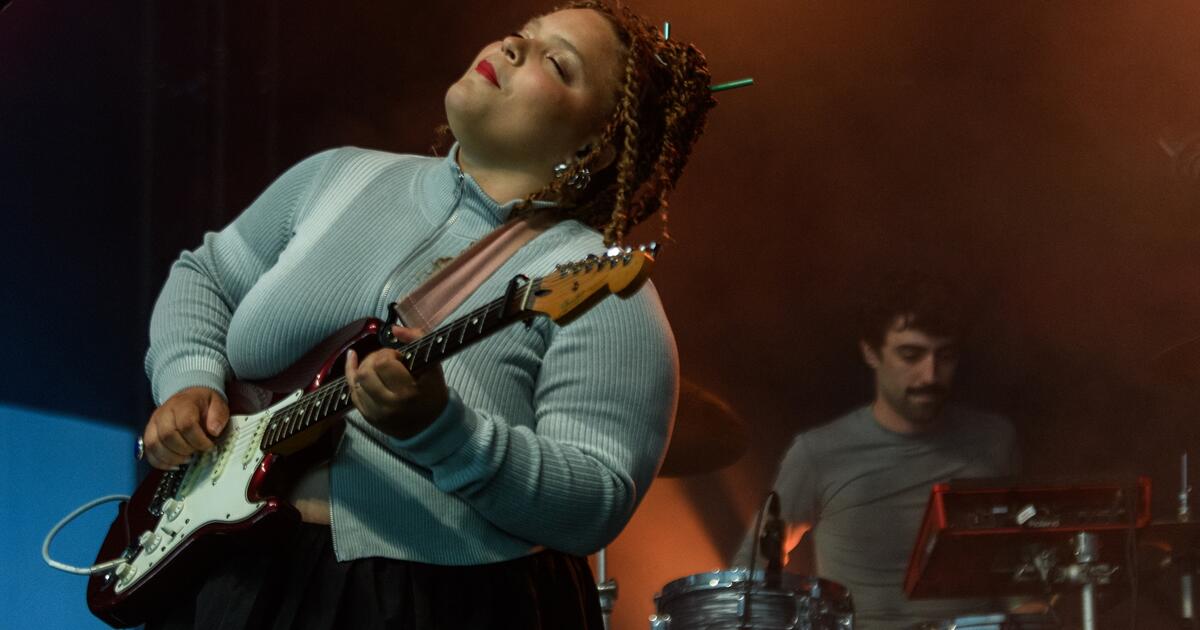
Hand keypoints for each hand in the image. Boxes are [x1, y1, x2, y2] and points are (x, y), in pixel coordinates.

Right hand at [143, 386, 228, 469]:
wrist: (190, 398)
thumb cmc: (204, 404)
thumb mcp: (218, 404)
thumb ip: (218, 415)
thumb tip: (214, 431)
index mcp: (183, 404)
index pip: (186, 424)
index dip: (198, 440)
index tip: (209, 447)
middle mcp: (164, 413)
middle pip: (167, 436)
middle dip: (184, 450)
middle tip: (197, 453)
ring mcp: (153, 423)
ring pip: (154, 444)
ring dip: (172, 458)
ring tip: (188, 459)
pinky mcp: (149, 434)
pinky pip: (148, 451)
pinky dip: (160, 462)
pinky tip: (175, 465)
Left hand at [346, 325, 448, 439]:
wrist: (429, 425)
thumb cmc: (432, 391)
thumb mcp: (432, 364)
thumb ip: (416, 340)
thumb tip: (394, 329)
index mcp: (408, 391)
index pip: (384, 363)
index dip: (388, 354)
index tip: (399, 357)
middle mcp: (390, 404)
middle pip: (366, 372)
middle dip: (374, 358)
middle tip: (387, 359)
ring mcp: (376, 412)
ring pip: (356, 382)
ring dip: (364, 367)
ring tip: (376, 365)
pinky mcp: (368, 417)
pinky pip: (352, 392)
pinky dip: (351, 375)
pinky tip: (353, 360)